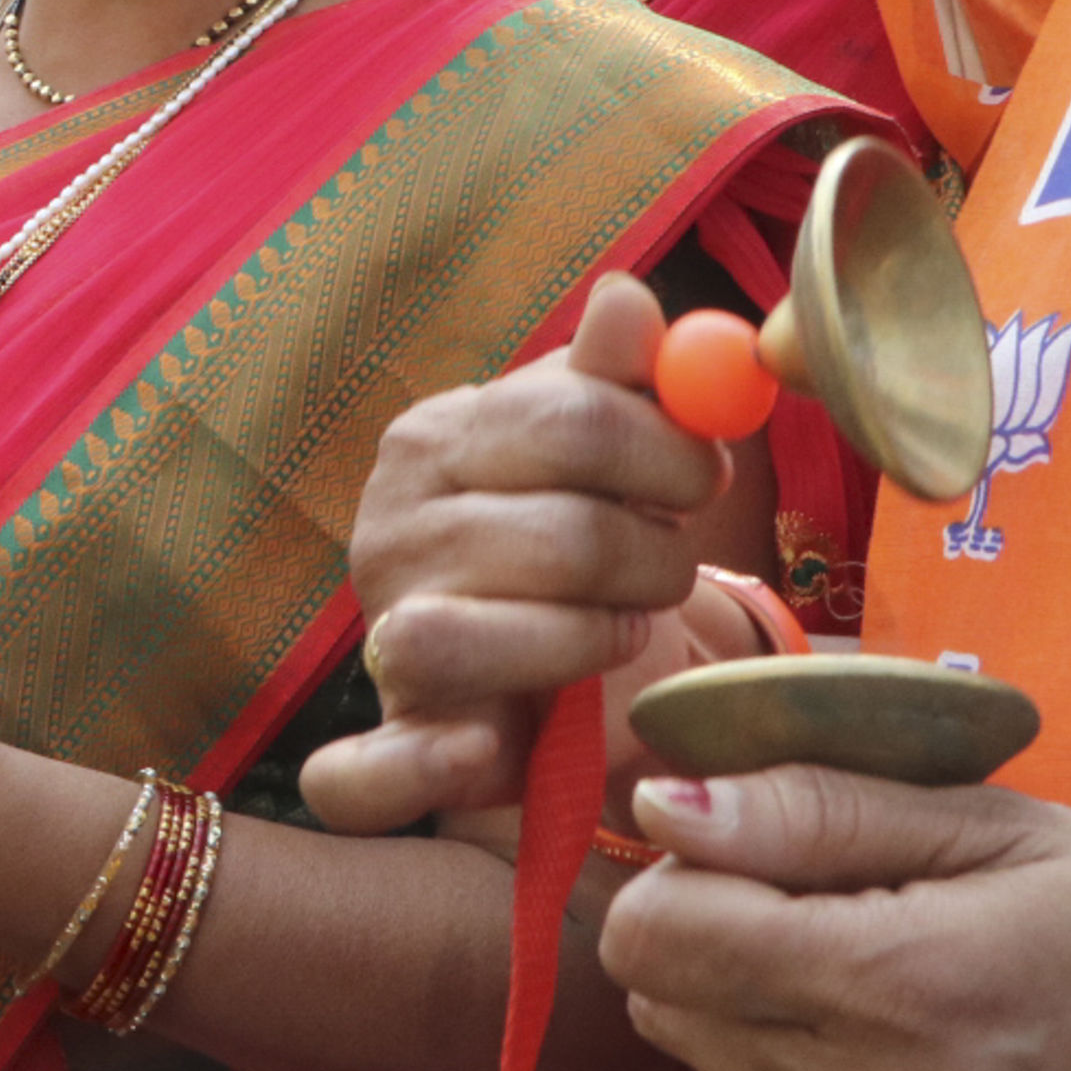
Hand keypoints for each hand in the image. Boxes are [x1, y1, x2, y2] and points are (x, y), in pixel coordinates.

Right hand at [298, 274, 723, 835]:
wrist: (537, 665)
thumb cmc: (577, 540)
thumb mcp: (606, 455)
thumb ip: (621, 382)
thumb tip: (628, 297)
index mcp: (435, 441)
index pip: (569, 419)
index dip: (669, 453)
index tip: (704, 480)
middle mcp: (387, 530)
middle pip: (558, 535)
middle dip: (650, 558)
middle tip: (668, 572)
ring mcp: (380, 639)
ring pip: (475, 637)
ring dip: (587, 642)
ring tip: (617, 634)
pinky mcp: (387, 746)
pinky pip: (366, 774)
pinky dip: (429, 765)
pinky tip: (489, 744)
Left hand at [604, 769, 1070, 1070]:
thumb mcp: (994, 822)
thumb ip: (811, 808)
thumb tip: (664, 804)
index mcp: (903, 986)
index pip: (655, 936)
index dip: (688, 881)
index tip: (754, 867)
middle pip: (667, 1016)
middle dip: (720, 959)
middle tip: (833, 937)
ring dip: (734, 1060)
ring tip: (849, 1023)